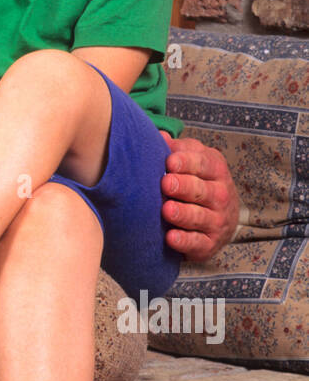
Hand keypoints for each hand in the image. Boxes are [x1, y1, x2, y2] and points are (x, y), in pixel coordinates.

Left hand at [159, 133, 240, 261]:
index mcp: (216, 170)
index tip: (169, 162)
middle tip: (166, 183)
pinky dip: (185, 241)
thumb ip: (177, 149)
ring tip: (166, 210)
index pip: (204, 164)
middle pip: (202, 190)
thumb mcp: (192, 160)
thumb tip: (160, 136)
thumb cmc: (198, 182)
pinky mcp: (210, 244)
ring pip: (200, 217)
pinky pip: (197, 243)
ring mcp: (217, 221)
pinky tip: (170, 238)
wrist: (220, 219)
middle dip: (184, 187)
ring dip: (183, 214)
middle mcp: (221, 195)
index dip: (187, 162)